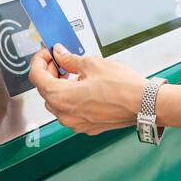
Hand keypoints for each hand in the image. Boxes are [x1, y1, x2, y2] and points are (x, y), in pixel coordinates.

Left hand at [26, 43, 147, 135]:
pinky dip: (72, 99)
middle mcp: (64, 114)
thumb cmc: (123, 87)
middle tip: (61, 60)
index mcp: (61, 97)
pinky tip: (85, 88)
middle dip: (50, 73)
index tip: (47, 53)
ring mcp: (75, 123)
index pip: (36, 77)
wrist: (144, 104)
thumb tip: (60, 54)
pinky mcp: (87, 127)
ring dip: (61, 87)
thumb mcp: (92, 63)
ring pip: (58, 103)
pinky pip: (71, 112)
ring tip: (75, 74)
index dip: (39, 60)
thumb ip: (70, 59)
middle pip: (45, 91)